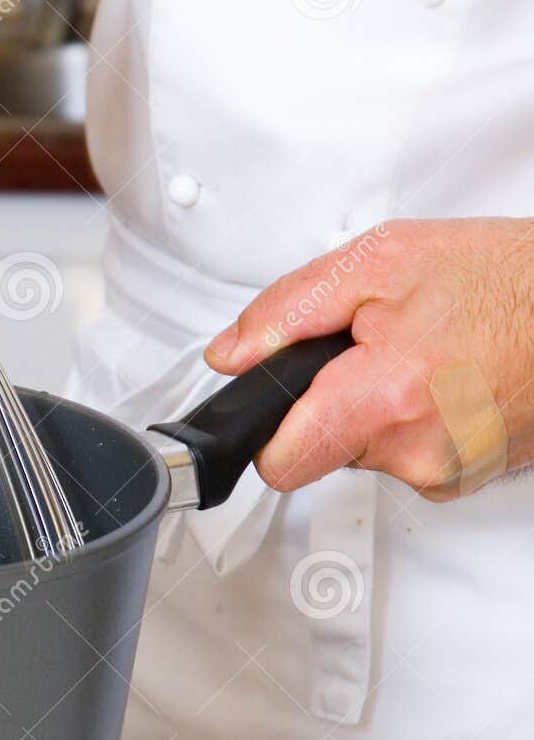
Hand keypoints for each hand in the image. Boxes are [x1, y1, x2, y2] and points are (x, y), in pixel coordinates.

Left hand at [204, 217, 533, 500]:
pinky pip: (410, 455)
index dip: (268, 428)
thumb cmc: (508, 279)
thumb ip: (288, 311)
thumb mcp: (381, 261)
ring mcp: (448, 472)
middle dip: (331, 401)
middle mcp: (418, 452)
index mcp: (385, 399)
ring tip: (422, 354)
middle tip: (372, 349)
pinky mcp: (470, 478)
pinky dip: (417, 418)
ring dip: (378, 407)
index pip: (281, 463)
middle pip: (322, 452)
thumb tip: (232, 353)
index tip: (276, 402)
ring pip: (367, 452)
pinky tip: (448, 378)